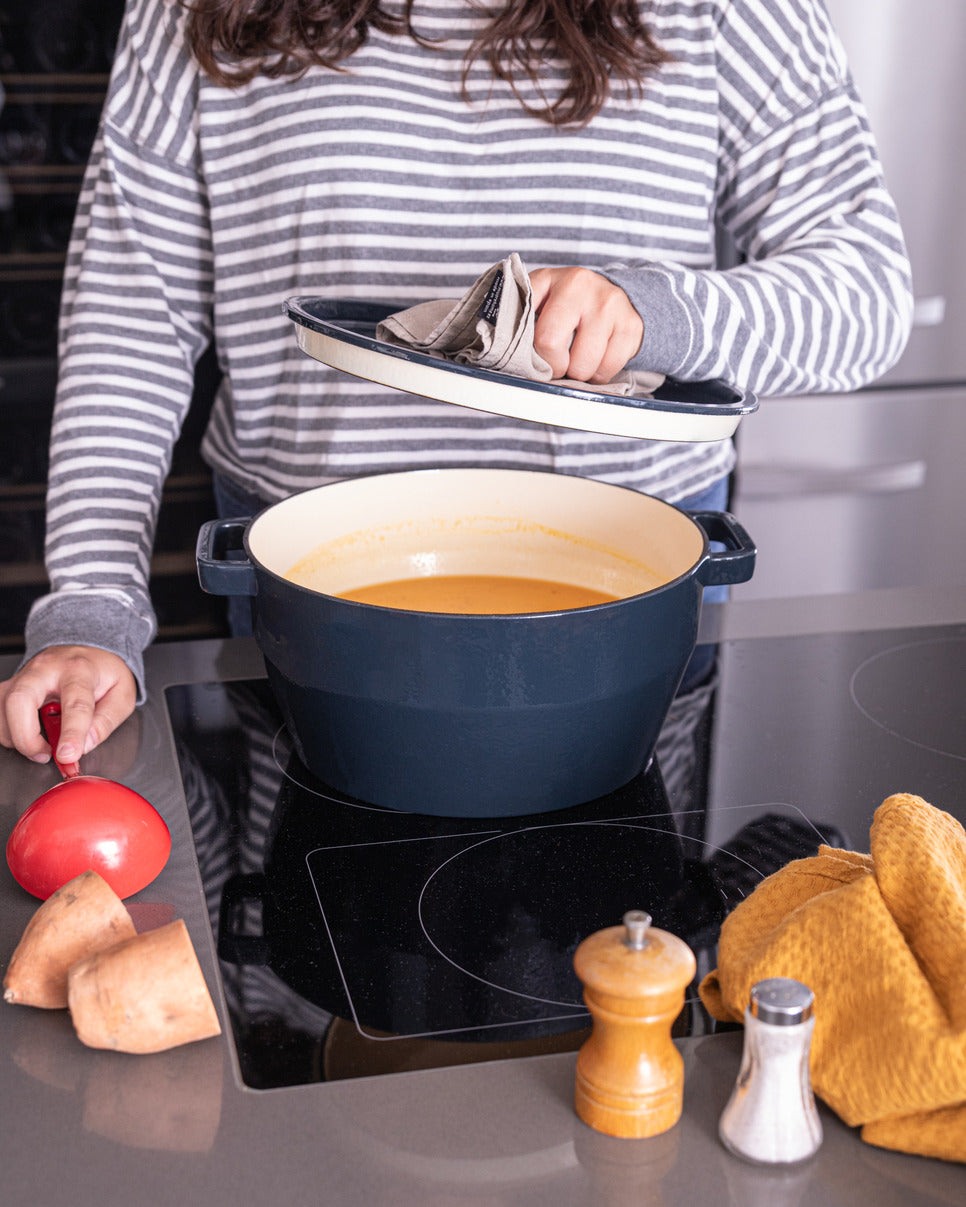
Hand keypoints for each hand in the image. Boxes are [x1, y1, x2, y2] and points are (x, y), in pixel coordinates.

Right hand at [0, 646, 136, 765]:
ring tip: (40, 747)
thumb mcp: (122, 694)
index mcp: (80, 669)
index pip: (75, 703)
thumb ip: (106, 721)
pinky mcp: (11, 686)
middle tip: (45, 754)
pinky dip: (8, 730)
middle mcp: (46, 669)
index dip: (71, 733)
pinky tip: (27, 735)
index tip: (68, 755)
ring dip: (15, 736)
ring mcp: (24, 676)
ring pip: (2, 706)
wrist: (88, 651)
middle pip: (21, 699)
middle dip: (26, 736)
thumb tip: (85, 745)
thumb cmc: (104, 673)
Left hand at [529, 267, 643, 383]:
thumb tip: (507, 353)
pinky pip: (607, 369)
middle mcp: (579, 286)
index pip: (525, 325)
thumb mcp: (541, 300)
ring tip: (578, 359)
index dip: (529, 353)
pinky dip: (599, 374)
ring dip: (578, 373)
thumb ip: (521, 318)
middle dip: (553, 365)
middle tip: (558, 363)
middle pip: (550, 345)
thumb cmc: (569, 304)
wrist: (615, 294)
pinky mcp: (630, 325)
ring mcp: (608, 304)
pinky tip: (597, 358)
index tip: (534, 358)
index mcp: (548, 279)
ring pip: (581, 366)